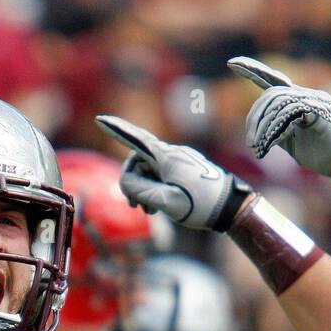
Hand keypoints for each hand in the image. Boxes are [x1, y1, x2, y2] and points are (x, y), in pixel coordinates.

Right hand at [95, 113, 250, 231]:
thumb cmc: (200, 205)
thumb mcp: (166, 201)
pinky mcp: (185, 170)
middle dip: (133, 181)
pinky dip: (155, 188)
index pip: (136, 139)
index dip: (116, 130)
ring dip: (144, 188)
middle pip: (140, 160)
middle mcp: (172, 154)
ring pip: (150, 170)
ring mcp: (180, 161)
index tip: (100, 119)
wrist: (231, 208)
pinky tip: (159, 206)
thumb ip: (140, 190)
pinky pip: (162, 174)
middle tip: (135, 206)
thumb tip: (125, 181)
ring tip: (149, 211)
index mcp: (167, 157)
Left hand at [228, 55, 330, 181]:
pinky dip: (277, 129)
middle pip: (271, 95)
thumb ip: (276, 130)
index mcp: (297, 100)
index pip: (272, 80)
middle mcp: (305, 95)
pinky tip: (272, 143)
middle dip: (255, 118)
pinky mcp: (321, 112)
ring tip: (259, 147)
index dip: (253, 70)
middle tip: (251, 142)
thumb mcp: (291, 140)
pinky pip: (293, 112)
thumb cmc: (322, 151)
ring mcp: (315, 101)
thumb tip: (258, 132)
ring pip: (280, 103)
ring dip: (264, 128)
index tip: (232, 63)